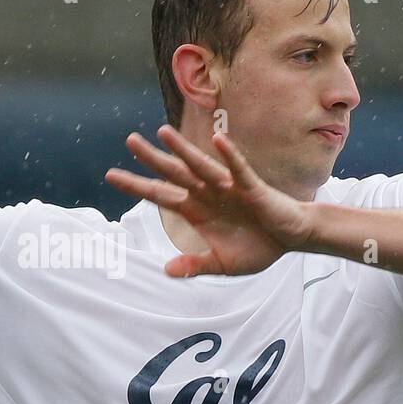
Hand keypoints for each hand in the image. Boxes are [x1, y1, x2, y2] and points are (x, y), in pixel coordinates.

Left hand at [104, 125, 317, 276]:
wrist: (291, 240)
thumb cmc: (257, 247)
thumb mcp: (222, 264)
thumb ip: (196, 265)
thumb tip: (166, 271)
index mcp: (196, 210)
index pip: (160, 195)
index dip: (137, 186)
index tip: (111, 176)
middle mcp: (207, 194)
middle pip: (174, 173)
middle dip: (152, 159)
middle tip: (129, 140)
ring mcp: (228, 187)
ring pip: (201, 165)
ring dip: (183, 150)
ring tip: (163, 132)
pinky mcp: (252, 187)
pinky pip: (239, 169)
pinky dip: (229, 156)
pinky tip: (218, 141)